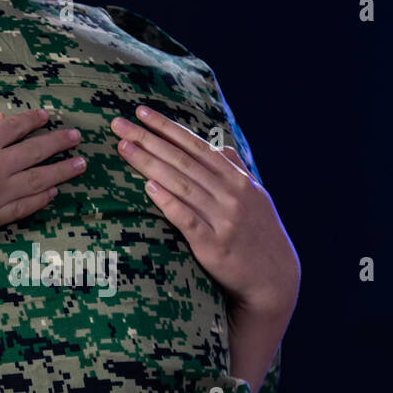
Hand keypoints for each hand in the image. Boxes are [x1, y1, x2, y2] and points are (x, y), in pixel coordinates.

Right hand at [0, 108, 84, 248]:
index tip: (49, 117)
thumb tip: (1, 122)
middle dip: (59, 143)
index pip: (17, 127)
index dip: (36, 121)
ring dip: (62, 171)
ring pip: (38, 181)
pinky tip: (53, 192)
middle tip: (77, 138)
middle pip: (36, 152)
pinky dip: (42, 198)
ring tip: (79, 165)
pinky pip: (25, 208)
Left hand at [111, 106, 299, 319]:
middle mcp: (231, 194)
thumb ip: (236, 169)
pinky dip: (168, 201)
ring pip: (180, 184)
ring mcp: (223, 219)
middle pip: (182, 160)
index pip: (195, 146)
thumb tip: (219, 145)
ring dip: (149, 163)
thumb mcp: (256, 196)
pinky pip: (186, 219)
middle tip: (118, 124)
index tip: (141, 112)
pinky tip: (148, 187)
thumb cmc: (259, 234)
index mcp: (237, 179)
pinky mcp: (214, 245)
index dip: (166, 127)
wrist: (274, 280)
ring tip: (123, 147)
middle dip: (148, 139)